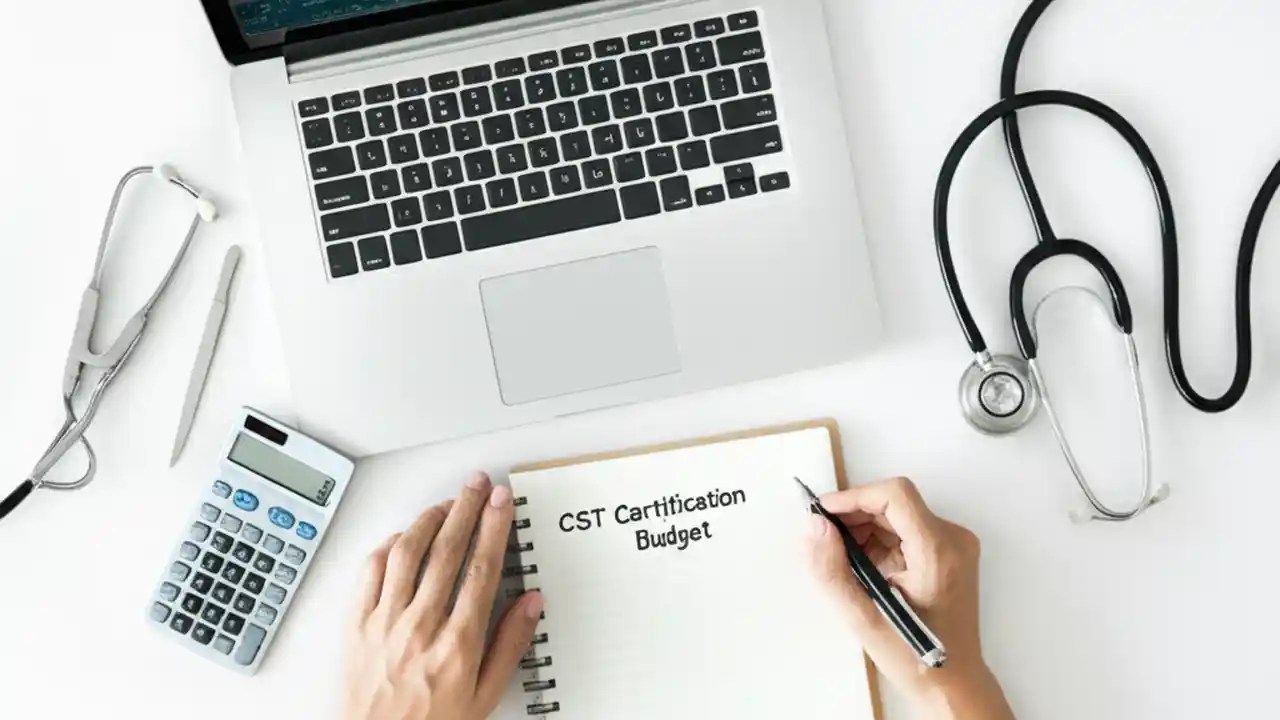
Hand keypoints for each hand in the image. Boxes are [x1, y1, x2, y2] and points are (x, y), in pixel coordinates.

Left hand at [343, 472, 542, 719]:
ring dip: (429, 518)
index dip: (495, 527)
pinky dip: (388, 545)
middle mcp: (420, 627)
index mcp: (457, 644)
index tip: (502, 503)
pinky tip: (402, 536)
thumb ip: (510, 644)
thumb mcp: (486, 694)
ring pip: (407, 551)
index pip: (482, 568)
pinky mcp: (356, 624)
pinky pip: (370, 571)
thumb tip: (530, 602)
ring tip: (446, 503)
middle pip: (447, 549)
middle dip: (467, 508)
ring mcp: (384, 622)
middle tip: (479, 485)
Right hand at [806, 478, 1012, 719]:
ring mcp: (953, 546)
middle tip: (825, 541)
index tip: (822, 513)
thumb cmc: (916, 657)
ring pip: (897, 516)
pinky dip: (878, 542)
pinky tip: (864, 569)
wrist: (953, 684)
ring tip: (844, 562)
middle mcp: (953, 540)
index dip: (853, 497)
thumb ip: (833, 570)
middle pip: (894, 504)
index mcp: (938, 551)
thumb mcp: (864, 617)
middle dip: (854, 517)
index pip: (894, 496)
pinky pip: (905, 531)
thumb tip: (814, 527)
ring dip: (864, 530)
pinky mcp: (947, 554)